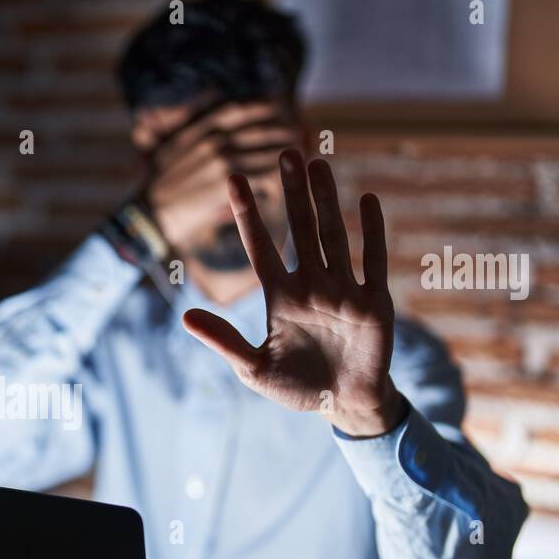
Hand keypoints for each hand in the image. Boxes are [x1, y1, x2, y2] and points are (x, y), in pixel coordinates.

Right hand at [141, 102, 298, 249]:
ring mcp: (222, 162)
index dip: (261, 106)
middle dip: (282, 130)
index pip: (238, 109)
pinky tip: (288, 182)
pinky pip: (264, 177)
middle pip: (259, 129)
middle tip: (299, 133)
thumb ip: (192, 121)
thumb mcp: (168, 144)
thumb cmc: (158, 183)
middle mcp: (213, 140)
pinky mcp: (230, 186)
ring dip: (289, 154)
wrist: (150, 214)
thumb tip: (214, 94)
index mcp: (199, 129)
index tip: (277, 106)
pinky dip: (279, 178)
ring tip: (302, 156)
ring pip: (266, 152)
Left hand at [182, 148, 403, 436]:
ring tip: (319, 163)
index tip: (234, 180)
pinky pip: (373, 260)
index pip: (260, 248)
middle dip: (292, 193)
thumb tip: (185, 316)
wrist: (343, 405)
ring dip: (327, 200)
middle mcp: (310, 285)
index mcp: (280, 297)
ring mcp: (342, 289)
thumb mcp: (253, 369)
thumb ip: (224, 341)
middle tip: (286, 153)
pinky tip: (367, 200)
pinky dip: (372, 231)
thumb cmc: (296, 388)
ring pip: (334, 235)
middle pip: (300, 229)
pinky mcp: (373, 302)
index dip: (248, 215)